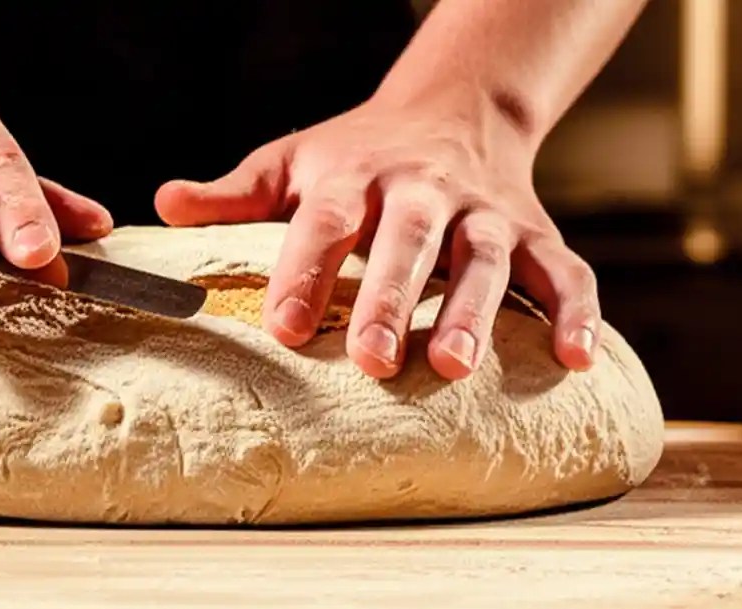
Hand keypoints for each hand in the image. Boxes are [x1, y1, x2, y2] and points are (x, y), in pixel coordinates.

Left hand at [155, 93, 599, 380]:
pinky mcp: (534, 230)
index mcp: (357, 174)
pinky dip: (577, 312)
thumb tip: (163, 205)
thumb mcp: (293, 161)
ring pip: (486, 259)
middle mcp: (424, 190)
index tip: (281, 328)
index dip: (304, 272)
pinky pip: (565, 270)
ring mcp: (485, 212)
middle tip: (371, 362)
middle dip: (392, 300)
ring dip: (474, 311)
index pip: (325, 221)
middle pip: (410, 240)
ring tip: (456, 367)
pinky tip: (575, 359)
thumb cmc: (357, 152)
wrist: (454, 107)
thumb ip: (235, 193)